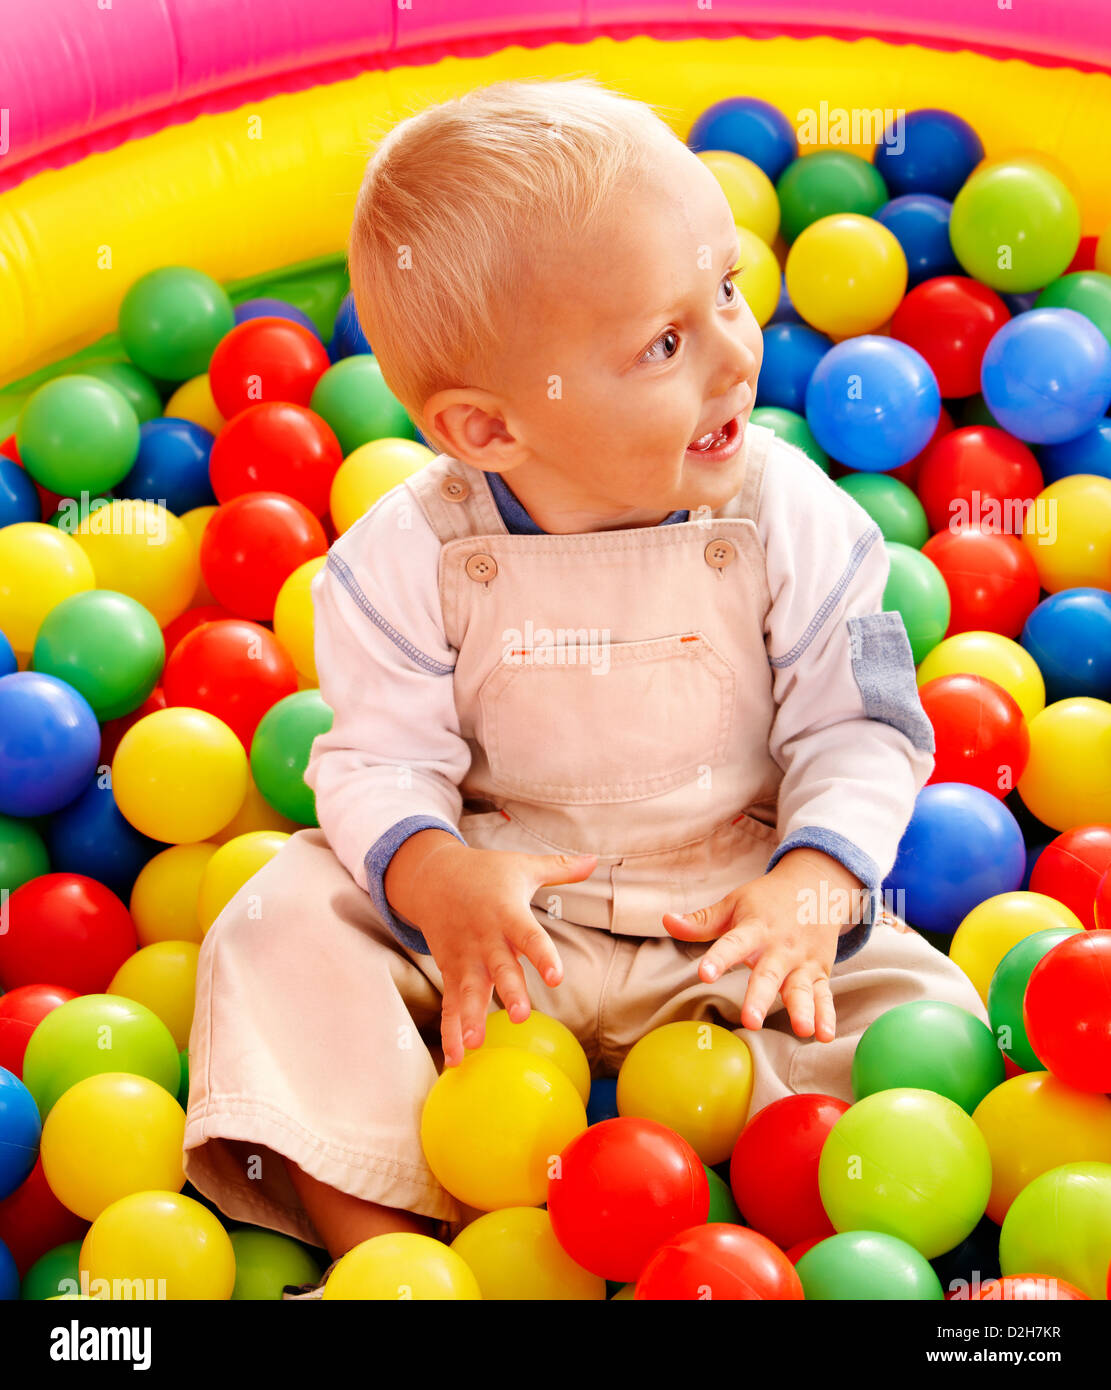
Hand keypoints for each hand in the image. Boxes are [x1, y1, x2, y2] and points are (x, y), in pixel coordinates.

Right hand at [384, 831, 596, 1066]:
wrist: (432, 877)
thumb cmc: (486, 872)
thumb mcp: (522, 866)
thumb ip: (560, 869)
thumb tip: (596, 859)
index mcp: (507, 914)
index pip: (529, 936)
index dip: (542, 956)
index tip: (556, 977)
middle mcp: (485, 939)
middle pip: (500, 968)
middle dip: (509, 992)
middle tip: (521, 1016)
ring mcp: (465, 958)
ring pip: (470, 990)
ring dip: (472, 1017)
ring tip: (476, 1044)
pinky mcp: (450, 972)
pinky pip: (450, 1005)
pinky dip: (451, 1031)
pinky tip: (456, 1060)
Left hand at [662, 849, 864, 1042]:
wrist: (816, 884)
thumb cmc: (767, 900)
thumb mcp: (733, 904)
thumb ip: (701, 922)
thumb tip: (665, 921)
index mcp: (754, 928)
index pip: (733, 944)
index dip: (718, 959)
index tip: (704, 974)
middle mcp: (779, 947)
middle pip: (769, 974)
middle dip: (760, 997)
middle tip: (751, 1021)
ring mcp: (802, 961)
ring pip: (801, 988)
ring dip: (803, 1009)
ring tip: (802, 1030)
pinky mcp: (819, 972)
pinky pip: (824, 995)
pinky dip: (826, 1014)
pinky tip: (825, 1035)